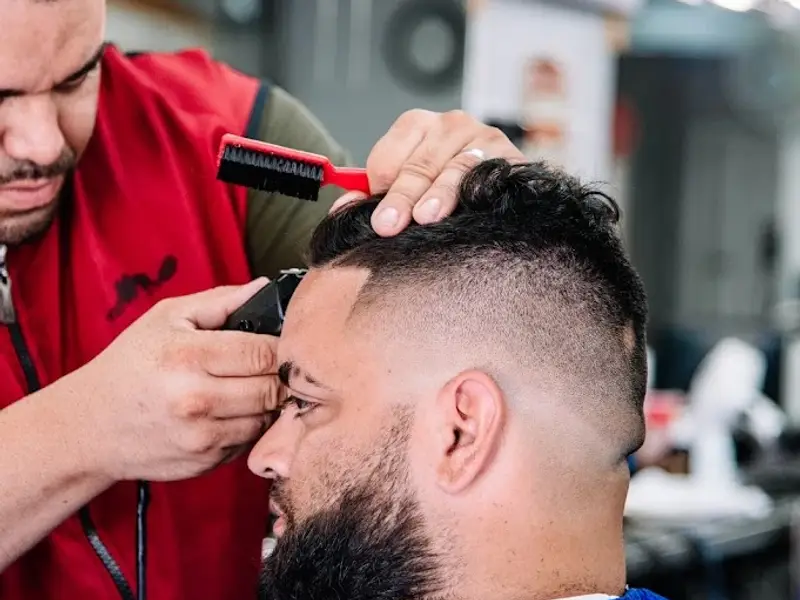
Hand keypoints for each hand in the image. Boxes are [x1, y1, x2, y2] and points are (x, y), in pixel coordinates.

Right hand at [64, 280, 282, 481]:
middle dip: (280, 375)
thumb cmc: (131, 364)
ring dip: (268, 403)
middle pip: (273, 388)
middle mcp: (197, 400)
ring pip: (268, 417)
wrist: (90, 424)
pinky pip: (249, 441)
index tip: (281, 343)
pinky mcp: (205, 462)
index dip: (282, 347)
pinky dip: (249, 426)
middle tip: (272, 366)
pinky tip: (230, 412)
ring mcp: (202, 436)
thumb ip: (220, 301)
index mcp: (190, 356)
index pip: (265, 353)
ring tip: (250, 388)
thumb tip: (263, 288)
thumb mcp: (166, 318)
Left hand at [332, 109, 523, 235]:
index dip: (379, 189)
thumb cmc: (445, 183)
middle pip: (418, 165)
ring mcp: (482, 137)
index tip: (374, 217)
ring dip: (439, 194)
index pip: (388, 157)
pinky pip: (491, 175)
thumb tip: (342, 210)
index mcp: (416, 126)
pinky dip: (479, 192)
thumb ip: (373, 196)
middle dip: (400, 198)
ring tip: (426, 216)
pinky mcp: (510, 156)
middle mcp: (449, 125)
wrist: (504, 183)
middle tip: (387, 225)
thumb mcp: (407, 184)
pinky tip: (472, 209)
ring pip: (455, 168)